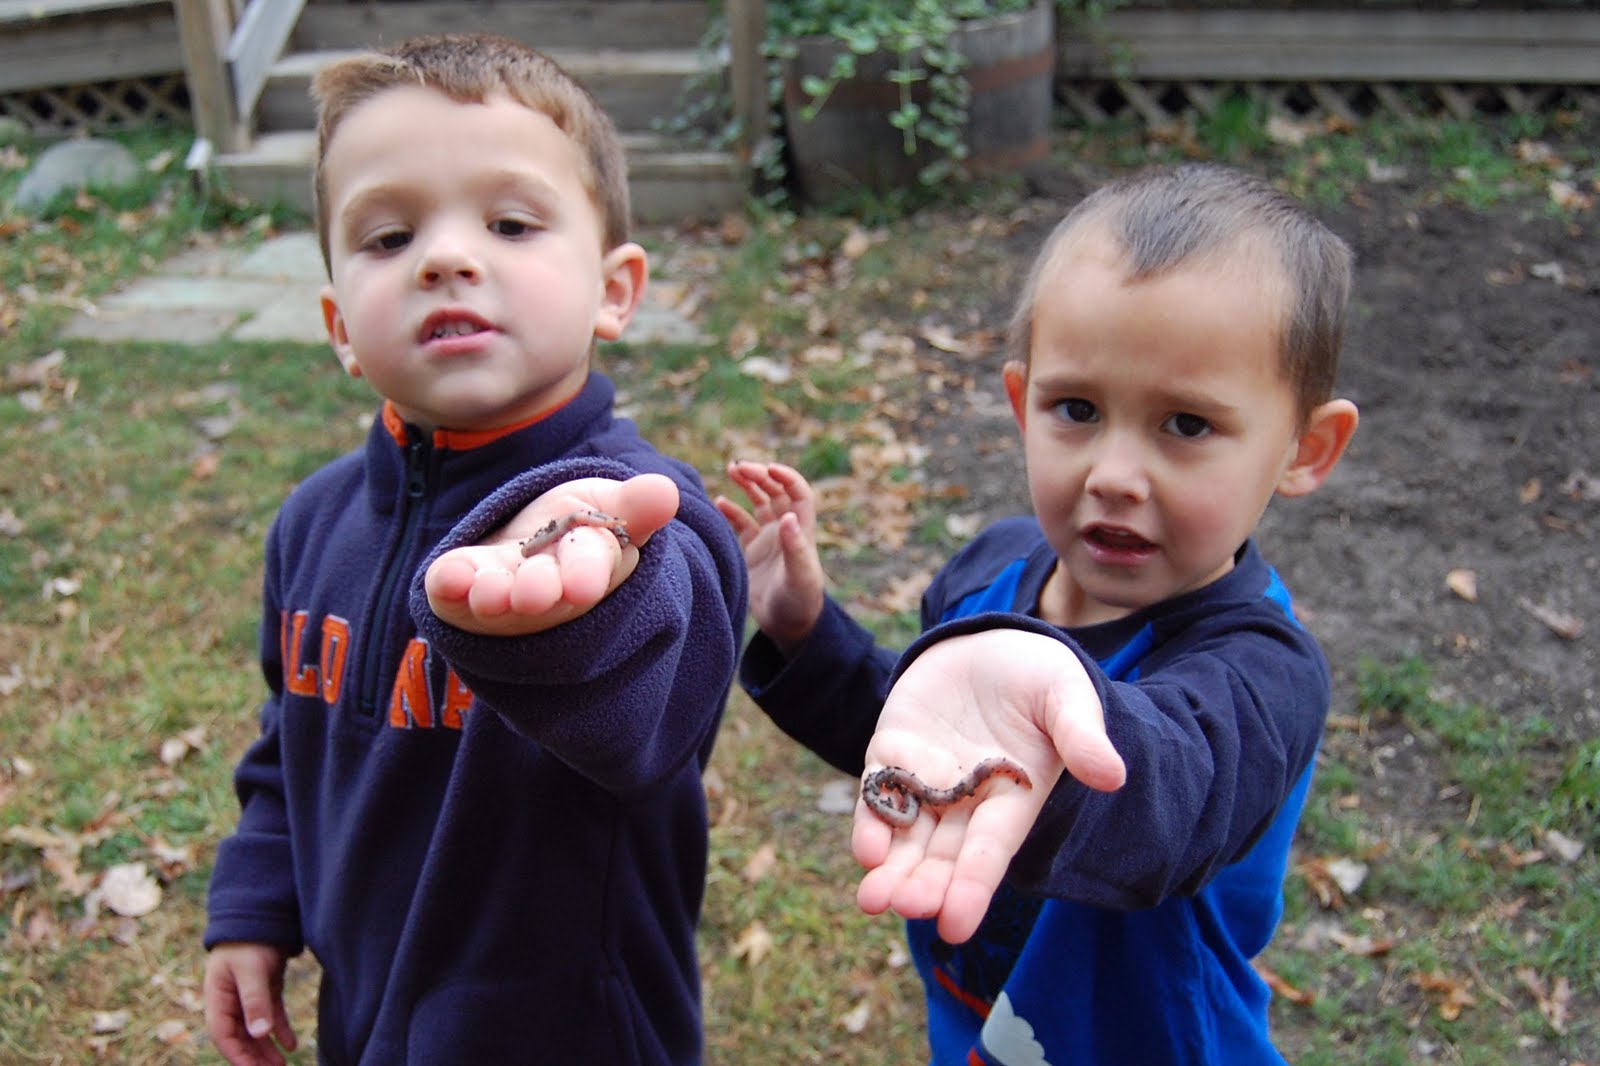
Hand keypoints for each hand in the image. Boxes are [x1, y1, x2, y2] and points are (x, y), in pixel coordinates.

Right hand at [203, 942, 297, 1065]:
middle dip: (254, 1057)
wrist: (261, 913)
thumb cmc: (249, 941)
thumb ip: (255, 1001)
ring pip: (256, 1030)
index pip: (223, 1035)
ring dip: (267, 1049)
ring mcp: (247, 996)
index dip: (238, 1055)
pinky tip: (291, 1044)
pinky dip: (280, 1030)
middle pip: (240, 1037)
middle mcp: (230, 1001)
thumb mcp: (252, 971)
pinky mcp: (264, 990)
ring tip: (283, 1065)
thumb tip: (259, 1034)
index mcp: (217, 998)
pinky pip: (270, 1016)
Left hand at [424, 473, 679, 635]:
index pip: (590, 567)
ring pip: (498, 598)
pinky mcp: (460, 590)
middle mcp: (547, 589)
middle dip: (539, 592)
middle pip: (544, 591)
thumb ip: (633, 504)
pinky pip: (452, 590)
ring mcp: (502, 593)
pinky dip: (450, 584)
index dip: (585, 574)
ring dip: (493, 596)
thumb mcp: (609, 508)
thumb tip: (667, 492)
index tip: (581, 585)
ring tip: (487, 592)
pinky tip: (448, 576)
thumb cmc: (578, 532)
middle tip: (532, 595)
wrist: (531, 553)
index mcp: (590, 565)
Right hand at [714, 461, 825, 653]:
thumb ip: (795, 548)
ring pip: (759, 502)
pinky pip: (741, 523)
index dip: (786, 476)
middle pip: (776, 491)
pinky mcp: (752, 552)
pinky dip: (731, 511)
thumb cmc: (799, 603)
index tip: (768, 467)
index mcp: (801, 531)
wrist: (787, 627)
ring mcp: (768, 540)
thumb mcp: (800, 577)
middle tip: (739, 466)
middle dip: (760, 475)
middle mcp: (785, 530)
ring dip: (748, 485)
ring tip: (732, 469)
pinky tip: (719, 502)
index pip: (798, 492)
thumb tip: (787, 517)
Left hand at [851, 629, 1126, 943]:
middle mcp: (965, 802)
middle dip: (926, 885)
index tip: (955, 926)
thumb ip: (1081, 735)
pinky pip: (875, 795)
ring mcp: (925, 781)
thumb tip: (1112, 775)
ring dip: (891, 869)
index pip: (989, 849)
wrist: (988, 643)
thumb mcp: (1066, 696)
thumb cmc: (1038, 675)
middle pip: (943, 855)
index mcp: (1012, 799)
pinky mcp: (891, 755)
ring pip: (905, 838)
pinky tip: (866, 849)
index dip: (973, 886)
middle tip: (909, 908)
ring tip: (874, 900)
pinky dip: (869, 822)